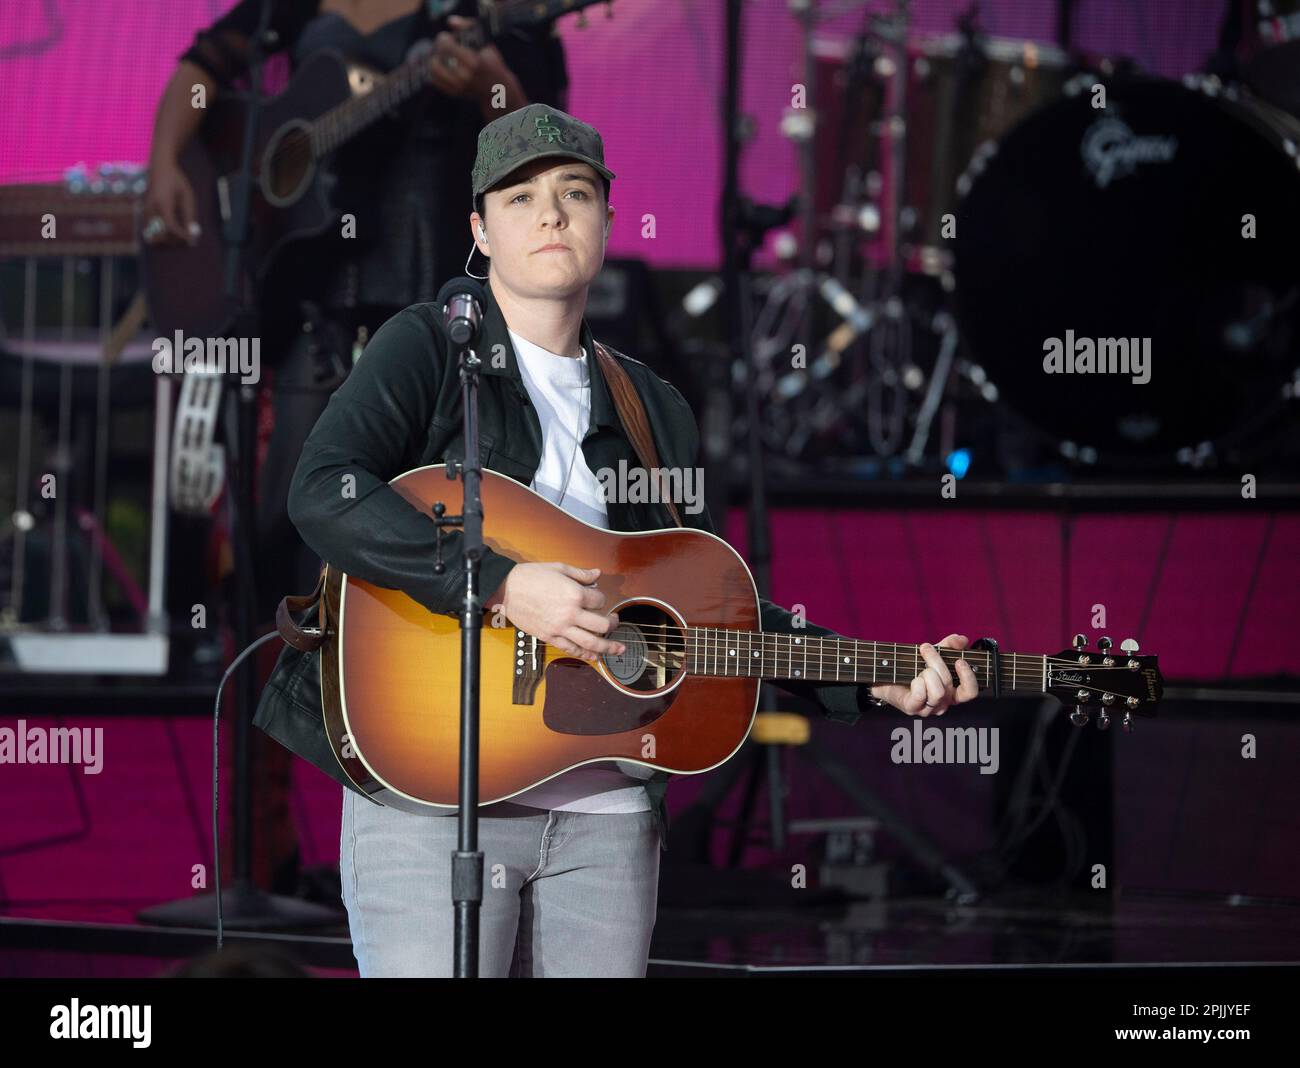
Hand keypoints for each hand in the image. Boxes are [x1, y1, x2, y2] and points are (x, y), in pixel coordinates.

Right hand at [142, 157, 199, 244]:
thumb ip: (190, 215)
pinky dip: (161, 235)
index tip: (191, 238)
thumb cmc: (176, 181)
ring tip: (180, 235)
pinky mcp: (144, 212)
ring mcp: (145, 211)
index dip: (181, 235)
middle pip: (160, 234)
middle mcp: (151, 208)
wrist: (159, 167)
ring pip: (153, 235)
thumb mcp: (187, 196)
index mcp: (163, 203)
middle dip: (174, 240)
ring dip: (167, 240)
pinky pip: (150, 230)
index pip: (170, 226)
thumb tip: (193, 234)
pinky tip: (173, 231)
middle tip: (187, 238)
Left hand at [428, 14, 510, 101]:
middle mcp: (466, 77)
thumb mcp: (485, 42)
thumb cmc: (492, 62)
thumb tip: (450, 21)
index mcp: (474, 62)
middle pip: (438, 57)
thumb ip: (468, 27)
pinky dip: (434, 71)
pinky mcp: (455, 93)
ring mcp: (459, 87)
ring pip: (434, 70)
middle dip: (438, 48)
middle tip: (443, 46)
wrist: (499, 90)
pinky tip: (440, 65)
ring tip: (439, 55)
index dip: (443, 39)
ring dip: (434, 59)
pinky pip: (435, 81)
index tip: (446, 37)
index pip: (447, 46)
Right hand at [500, 562, 625, 661]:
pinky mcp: (550, 637)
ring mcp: (560, 628)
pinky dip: (584, 654)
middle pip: (601, 625)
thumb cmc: (531, 576)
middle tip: (615, 622)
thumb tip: (597, 574)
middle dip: (612, 624)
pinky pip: (571, 649)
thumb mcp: (559, 568)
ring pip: (590, 642)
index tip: (598, 597)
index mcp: (574, 594)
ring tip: (618, 649)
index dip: (602, 598)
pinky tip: (594, 656)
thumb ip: (581, 574)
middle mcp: (570, 613)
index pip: (599, 600)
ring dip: (607, 647)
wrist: (507, 589)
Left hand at [870, 633, 978, 716]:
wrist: (885, 675)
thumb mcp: (933, 654)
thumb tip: (962, 639)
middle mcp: (943, 703)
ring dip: (927, 672)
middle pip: (949, 684)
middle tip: (925, 648)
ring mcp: (928, 709)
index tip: (959, 660)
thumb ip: (948, 646)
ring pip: (938, 692)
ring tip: (917, 666)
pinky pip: (921, 696)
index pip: (970, 692)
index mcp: (952, 692)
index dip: (968, 677)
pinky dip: (917, 682)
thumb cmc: (912, 667)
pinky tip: (912, 678)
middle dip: (937, 662)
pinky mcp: (913, 709)